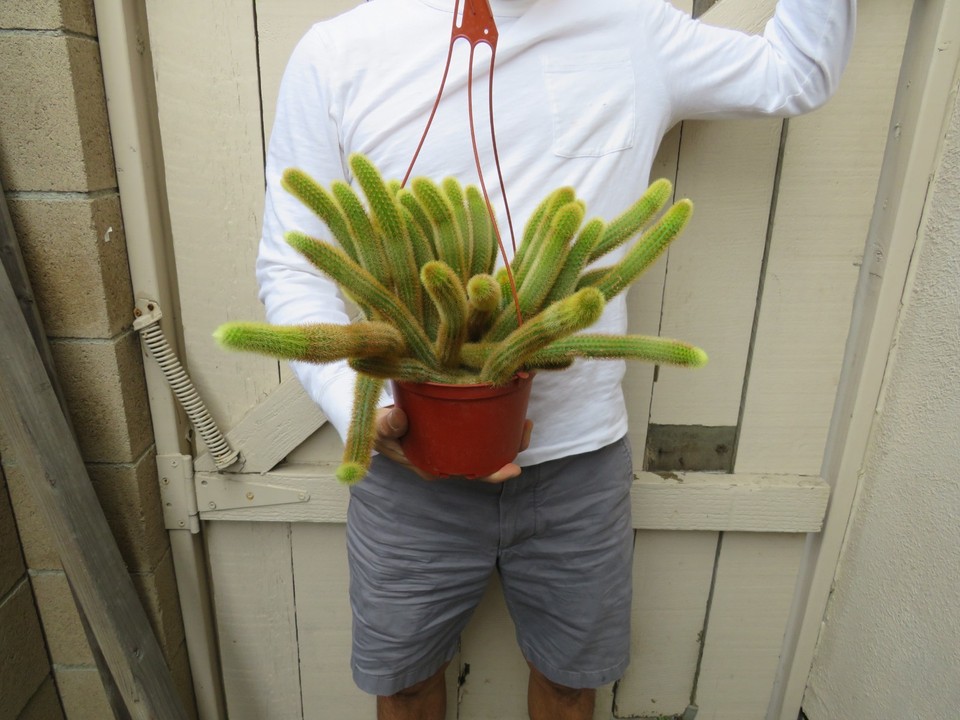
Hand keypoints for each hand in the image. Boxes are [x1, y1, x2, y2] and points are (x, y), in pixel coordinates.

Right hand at [373, 406, 532, 482]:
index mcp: (436, 466)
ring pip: (487, 445)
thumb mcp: (379, 427)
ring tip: (523, 419)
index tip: (512, 469)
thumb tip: (399, 418)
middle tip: (525, 428)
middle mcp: (449, 459)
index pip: (469, 474)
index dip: (493, 472)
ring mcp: (453, 444)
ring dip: (506, 434)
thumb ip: (387, 426)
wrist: (373, 417)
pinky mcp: (454, 428)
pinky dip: (496, 421)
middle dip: (508, 449)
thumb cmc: (378, 427)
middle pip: (485, 460)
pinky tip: (509, 407)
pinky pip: (480, 428)